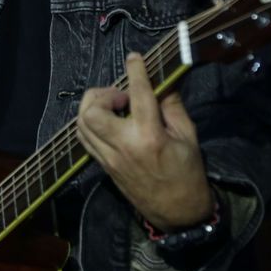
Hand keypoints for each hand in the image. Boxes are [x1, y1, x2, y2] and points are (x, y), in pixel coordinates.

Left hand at [75, 52, 214, 230]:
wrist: (178, 213)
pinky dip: (90, 123)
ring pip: (82, 124)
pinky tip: (108, 120)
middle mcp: (123, 146)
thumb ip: (172, 105)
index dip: (135, 71)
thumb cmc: (188, 172)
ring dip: (93, 107)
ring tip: (114, 106)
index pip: (137, 95)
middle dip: (102, 94)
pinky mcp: (103, 166)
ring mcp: (109, 158)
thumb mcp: (188, 136)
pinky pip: (85, 138)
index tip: (134, 58)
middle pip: (92, 111)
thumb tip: (162, 80)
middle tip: (122, 96)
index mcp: (150, 137)